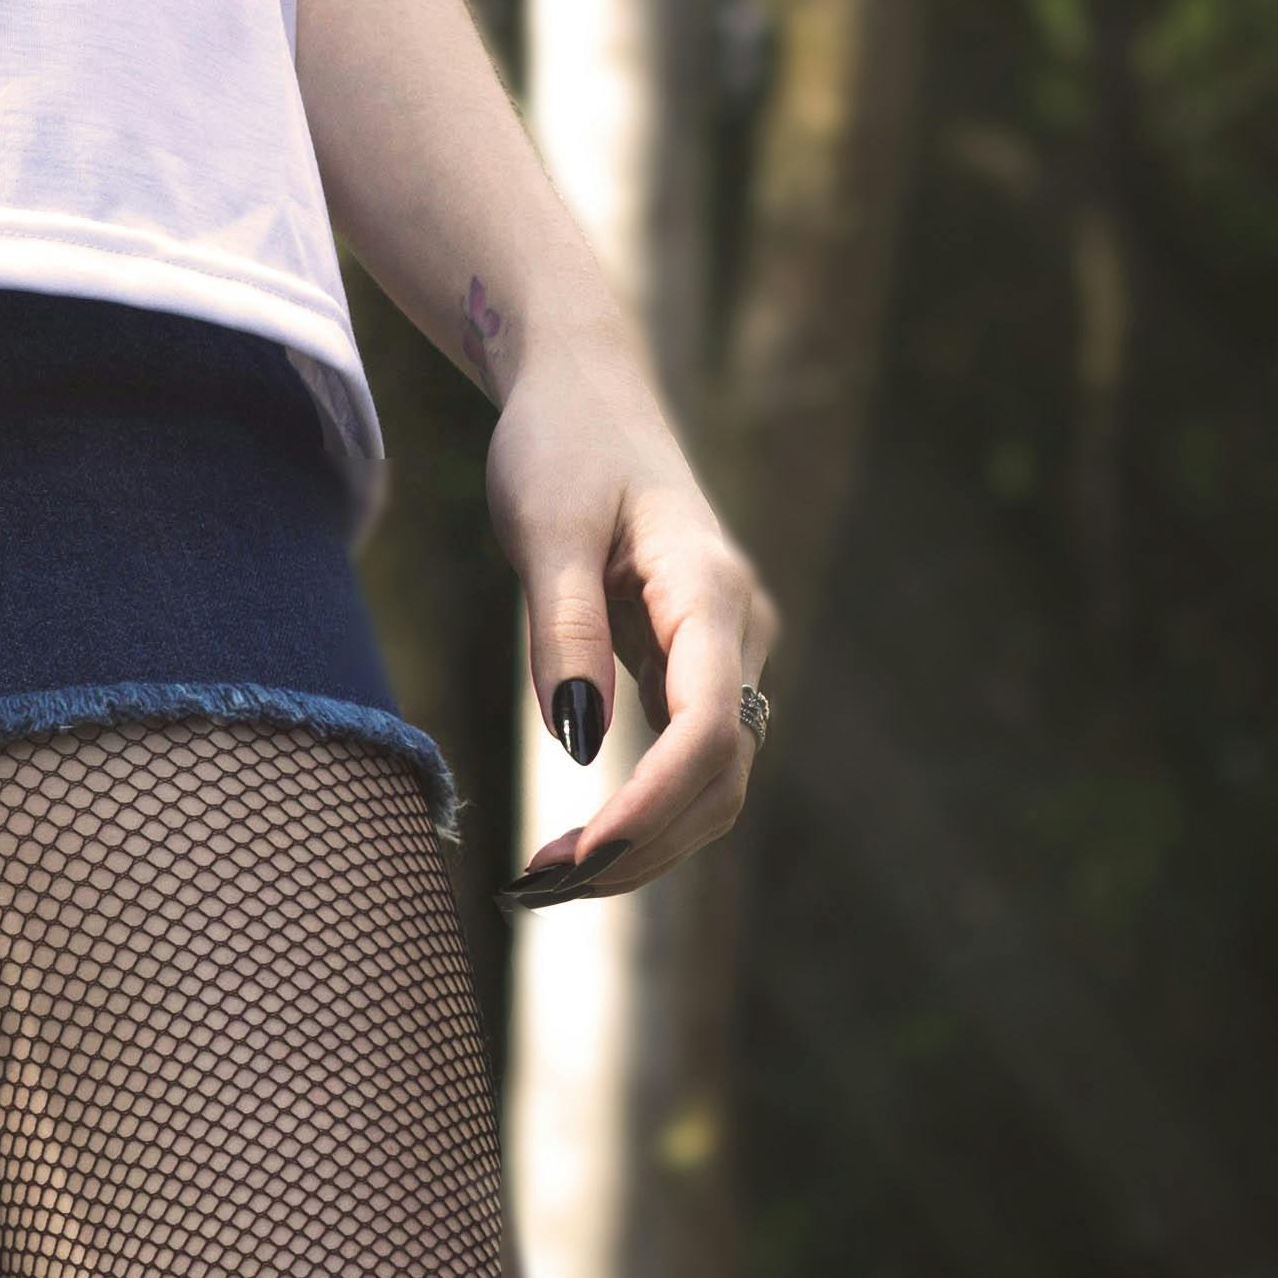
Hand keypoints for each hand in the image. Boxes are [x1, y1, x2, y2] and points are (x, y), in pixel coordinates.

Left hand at [485, 345, 774, 903]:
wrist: (587, 390)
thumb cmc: (560, 445)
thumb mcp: (543, 526)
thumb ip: (563, 630)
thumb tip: (578, 742)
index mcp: (708, 589)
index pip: (708, 728)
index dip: (653, 805)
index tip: (580, 857)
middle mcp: (737, 628)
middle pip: (720, 773)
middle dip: (642, 845)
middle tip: (539, 888)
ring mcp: (725, 648)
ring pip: (713, 778)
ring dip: (643, 842)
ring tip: (546, 882)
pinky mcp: (697, 661)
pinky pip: (689, 757)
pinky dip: (642, 811)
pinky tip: (578, 846)